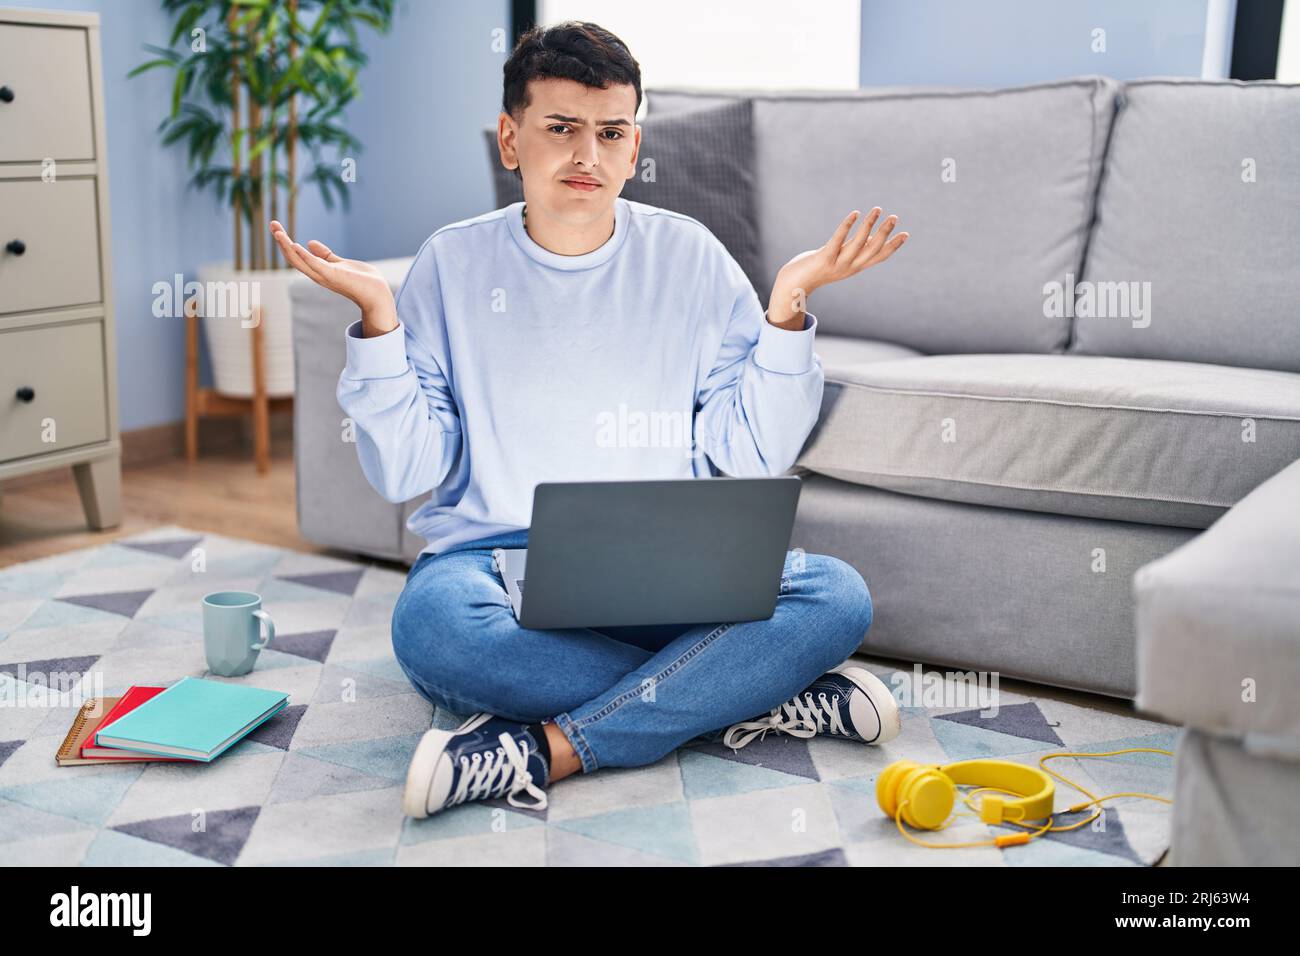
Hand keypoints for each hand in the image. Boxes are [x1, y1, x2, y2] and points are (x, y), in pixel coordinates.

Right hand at [268, 220, 396, 332]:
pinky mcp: (333, 276)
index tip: (276, 228)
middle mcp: (317, 274)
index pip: (296, 255)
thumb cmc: (362, 280)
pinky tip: (295, 244)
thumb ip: (325, 255)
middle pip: (293, 257)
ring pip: (299, 261)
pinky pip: (315, 265)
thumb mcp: (340, 263)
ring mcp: (324, 276)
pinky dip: (304, 256)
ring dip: (287, 247)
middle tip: (272, 224)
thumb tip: (310, 242)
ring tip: (278, 232)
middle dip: (281, 241)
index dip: (285, 242)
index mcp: (318, 270)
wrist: (377, 293)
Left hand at [776, 207, 908, 300]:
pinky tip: (855, 213)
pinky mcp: (824, 258)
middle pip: (872, 249)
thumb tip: (869, 236)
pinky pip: (838, 240)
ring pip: (858, 244)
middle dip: (885, 233)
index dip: (893, 246)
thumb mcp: (839, 259)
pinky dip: (847, 226)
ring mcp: (837, 264)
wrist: (794, 284)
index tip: (906, 234)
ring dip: (869, 225)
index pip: (879, 257)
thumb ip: (854, 250)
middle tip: (894, 217)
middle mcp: (849, 267)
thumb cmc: (817, 268)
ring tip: (877, 209)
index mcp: (855, 268)